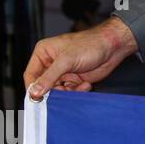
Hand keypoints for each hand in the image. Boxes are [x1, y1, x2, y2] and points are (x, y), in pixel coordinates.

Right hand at [23, 16, 138, 100]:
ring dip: (67, 93)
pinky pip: (69, 92)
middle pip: (43, 85)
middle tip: (62, 95)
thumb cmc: (90, 45)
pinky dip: (77, 91)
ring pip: (57, 91)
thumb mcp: (67, 60)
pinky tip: (86, 85)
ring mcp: (63, 72)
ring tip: (78, 87)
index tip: (37, 99)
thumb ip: (49, 77)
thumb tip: (34, 92)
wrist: (113, 47)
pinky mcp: (74, 79)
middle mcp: (51, 63)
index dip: (32, 87)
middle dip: (52, 92)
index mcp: (44, 53)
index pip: (31, 74)